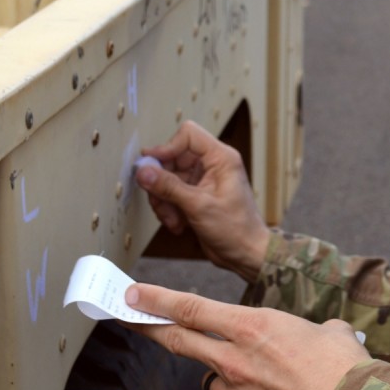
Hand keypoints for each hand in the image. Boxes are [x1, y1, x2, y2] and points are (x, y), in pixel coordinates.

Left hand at [125, 283, 369, 389]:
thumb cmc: (345, 370)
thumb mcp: (330, 332)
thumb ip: (314, 330)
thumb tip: (324, 334)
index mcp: (254, 327)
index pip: (191, 308)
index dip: (157, 300)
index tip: (134, 294)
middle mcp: (237, 360)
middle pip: (180, 341)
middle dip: (150, 327)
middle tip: (130, 317)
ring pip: (215, 379)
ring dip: (225, 373)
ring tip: (264, 375)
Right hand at [136, 120, 269, 280]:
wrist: (245, 254)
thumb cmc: (236, 228)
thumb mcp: (198, 206)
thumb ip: (169, 187)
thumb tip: (144, 171)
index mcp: (221, 158)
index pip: (188, 135)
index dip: (167, 147)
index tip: (151, 165)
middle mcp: (211, 165)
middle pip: (172, 158)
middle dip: (162, 182)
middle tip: (160, 202)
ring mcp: (202, 180)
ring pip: (167, 178)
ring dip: (164, 200)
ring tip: (172, 219)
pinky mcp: (195, 195)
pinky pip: (170, 193)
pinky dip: (168, 208)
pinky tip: (177, 224)